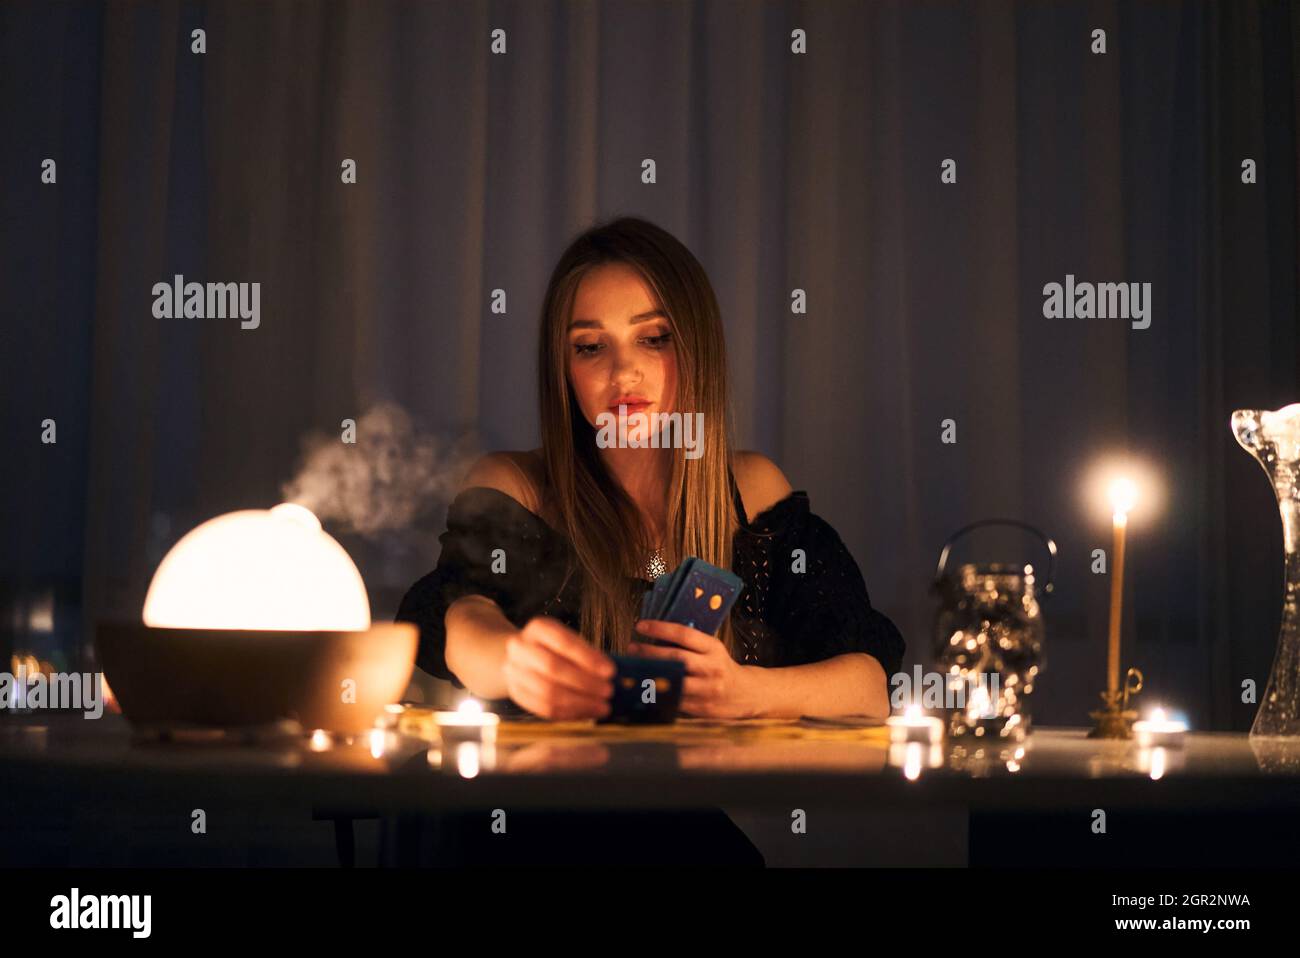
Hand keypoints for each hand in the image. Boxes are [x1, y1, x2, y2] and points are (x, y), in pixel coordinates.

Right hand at [503, 616, 614, 719]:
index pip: (563, 642)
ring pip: (548, 693)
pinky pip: (544, 709)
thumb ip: (589, 655)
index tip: (611, 671)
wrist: (520, 656)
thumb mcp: (569, 642)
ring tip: (602, 707)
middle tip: (609, 692)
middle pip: (553, 668)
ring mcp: (514, 671)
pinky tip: (587, 713)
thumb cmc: (555, 648)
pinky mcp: (516, 693)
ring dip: (580, 703)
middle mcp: (520, 647)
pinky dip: (569, 714)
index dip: (588, 657)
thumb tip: (615, 674)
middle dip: (585, 683)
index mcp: (538, 628)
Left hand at [630, 619, 758, 718]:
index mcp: (714, 648)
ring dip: (650, 676)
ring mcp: (708, 690)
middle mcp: (712, 668)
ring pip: (674, 682)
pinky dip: (658, 695)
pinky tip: (644, 689)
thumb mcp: (712, 650)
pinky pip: (676, 701)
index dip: (660, 628)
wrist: (747, 693)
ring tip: (633, 670)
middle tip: (631, 649)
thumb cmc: (721, 667)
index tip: (640, 626)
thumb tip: (653, 638)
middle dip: (650, 653)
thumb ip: (690, 645)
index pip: (684, 634)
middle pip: (676, 659)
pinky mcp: (702, 709)